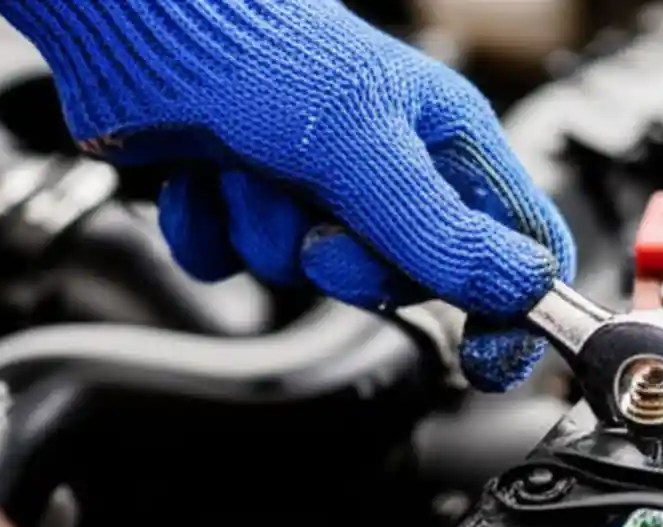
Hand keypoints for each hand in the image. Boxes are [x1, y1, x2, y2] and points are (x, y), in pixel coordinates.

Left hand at [0, 0, 575, 391]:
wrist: (140, 23)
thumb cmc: (259, 47)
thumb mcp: (362, 145)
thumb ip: (439, 228)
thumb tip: (522, 288)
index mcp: (444, 141)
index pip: (520, 242)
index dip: (514, 307)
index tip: (488, 357)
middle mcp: (388, 167)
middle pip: (409, 280)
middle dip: (353, 267)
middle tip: (324, 228)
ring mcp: (313, 188)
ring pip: (310, 278)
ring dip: (267, 237)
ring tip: (247, 170)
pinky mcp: (243, 201)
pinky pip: (235, 266)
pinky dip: (211, 233)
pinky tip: (201, 178)